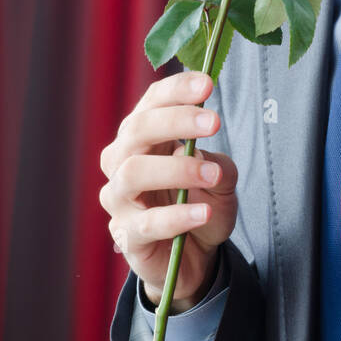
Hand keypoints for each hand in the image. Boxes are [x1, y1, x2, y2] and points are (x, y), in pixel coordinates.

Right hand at [99, 71, 238, 310]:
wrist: (196, 255)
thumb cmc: (203, 204)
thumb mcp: (221, 179)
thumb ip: (216, 162)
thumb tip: (202, 155)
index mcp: (144, 138)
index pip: (151, 104)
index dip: (176, 90)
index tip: (207, 84)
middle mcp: (123, 162)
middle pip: (136, 130)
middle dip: (176, 121)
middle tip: (214, 122)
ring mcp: (119, 199)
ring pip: (132, 173)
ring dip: (176, 169)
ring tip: (213, 176)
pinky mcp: (127, 235)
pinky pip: (146, 223)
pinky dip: (177, 216)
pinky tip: (204, 212)